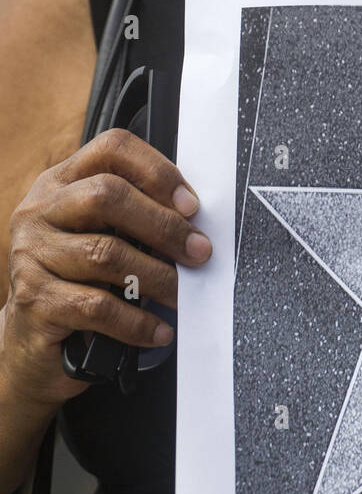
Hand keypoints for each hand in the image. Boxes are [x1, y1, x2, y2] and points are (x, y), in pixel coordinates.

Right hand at [0, 127, 211, 408]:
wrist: (32, 344)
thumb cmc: (79, 282)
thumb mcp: (104, 238)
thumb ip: (136, 220)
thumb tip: (194, 224)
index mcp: (61, 183)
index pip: (111, 149)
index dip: (157, 171)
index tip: (191, 205)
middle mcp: (39, 211)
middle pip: (106, 196)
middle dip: (164, 226)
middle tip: (198, 253)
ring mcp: (30, 253)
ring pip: (104, 254)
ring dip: (156, 277)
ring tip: (181, 295)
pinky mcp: (33, 299)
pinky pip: (96, 306)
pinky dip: (136, 322)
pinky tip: (157, 330)